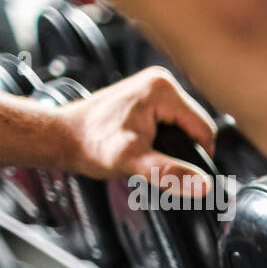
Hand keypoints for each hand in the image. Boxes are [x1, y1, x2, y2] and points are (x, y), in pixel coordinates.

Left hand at [58, 67, 217, 193]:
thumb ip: (169, 172)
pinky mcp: (147, 95)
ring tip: (149, 155)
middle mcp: (161, 81)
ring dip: (173, 145)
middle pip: (195, 127)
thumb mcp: (133, 162)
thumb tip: (203, 186)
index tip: (174, 171)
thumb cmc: (91, 145)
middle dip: (182, 150)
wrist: (62, 137)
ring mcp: (154, 86)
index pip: (204, 130)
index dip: (196, 157)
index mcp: (163, 89)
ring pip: (184, 126)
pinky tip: (145, 145)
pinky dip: (164, 138)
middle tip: (156, 164)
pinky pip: (171, 122)